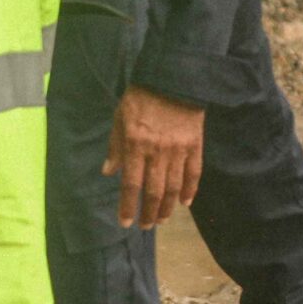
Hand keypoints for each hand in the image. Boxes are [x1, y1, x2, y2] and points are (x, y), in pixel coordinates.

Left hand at [103, 86, 205, 228]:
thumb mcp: (120, 118)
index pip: (131, 184)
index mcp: (135, 145)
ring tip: (163, 219)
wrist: (173, 78)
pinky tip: (186, 202)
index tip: (126, 222)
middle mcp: (157, 152)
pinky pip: (194, 173)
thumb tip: (108, 172)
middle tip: (146, 225)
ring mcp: (178, 150)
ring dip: (168, 207)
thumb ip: (115, 146)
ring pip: (174, 187)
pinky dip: (190, 190)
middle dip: (149, 213)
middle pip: (154, 191)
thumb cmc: (141, 97)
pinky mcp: (194, 145)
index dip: (128, 206)